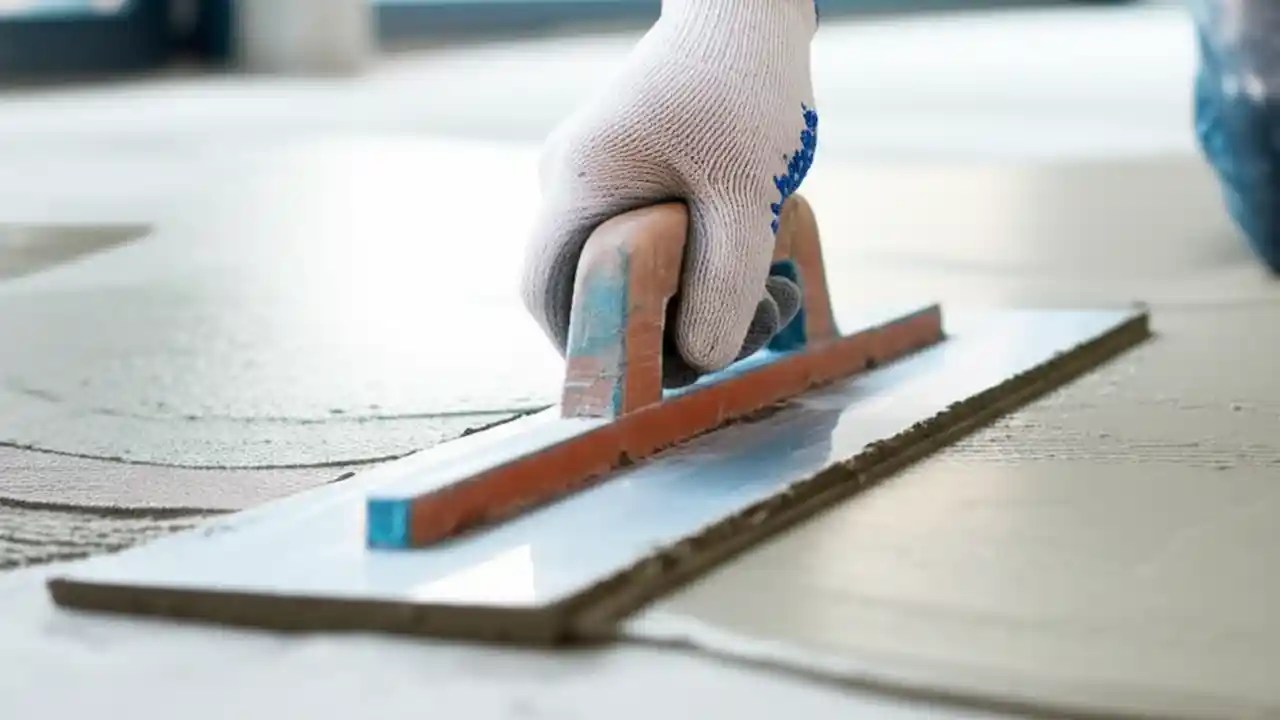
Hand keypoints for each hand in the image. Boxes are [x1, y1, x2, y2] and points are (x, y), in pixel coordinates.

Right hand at [519, 0, 819, 384]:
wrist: (746, 10)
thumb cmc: (745, 87)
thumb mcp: (748, 196)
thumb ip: (725, 284)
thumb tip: (701, 359)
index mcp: (579, 183)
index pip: (546, 290)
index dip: (583, 347)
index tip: (645, 373)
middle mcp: (570, 179)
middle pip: (583, 286)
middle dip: (652, 329)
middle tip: (731, 337)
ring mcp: (594, 172)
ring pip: (619, 266)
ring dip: (684, 298)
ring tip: (767, 291)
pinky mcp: (625, 168)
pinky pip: (639, 239)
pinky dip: (689, 266)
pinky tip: (749, 260)